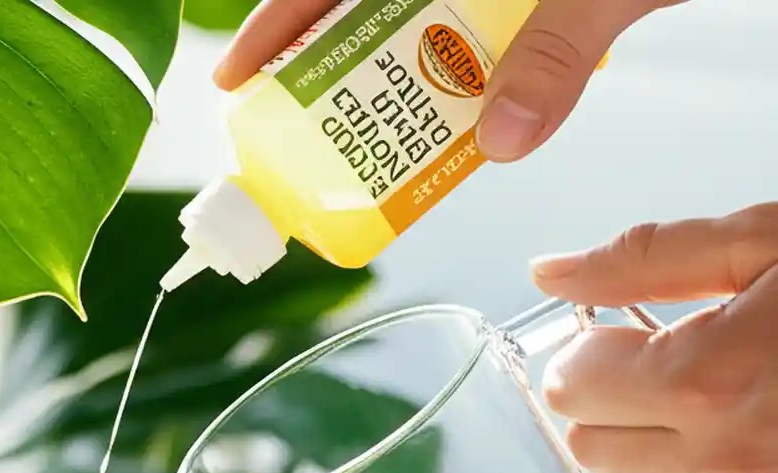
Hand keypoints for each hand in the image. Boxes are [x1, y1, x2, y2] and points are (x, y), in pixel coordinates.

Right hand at [213, 0, 679, 161]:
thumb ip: (557, 49)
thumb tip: (506, 139)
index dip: (271, 24)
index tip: (234, 79)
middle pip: (352, 7)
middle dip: (319, 65)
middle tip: (294, 129)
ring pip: (403, 22)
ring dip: (388, 78)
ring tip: (370, 134)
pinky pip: (461, 29)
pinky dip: (454, 69)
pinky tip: (458, 105)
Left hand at [534, 204, 777, 472]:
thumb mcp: (771, 241)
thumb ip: (647, 259)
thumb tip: (555, 270)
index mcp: (708, 377)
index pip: (572, 386)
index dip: (589, 351)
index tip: (618, 334)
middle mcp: (728, 461)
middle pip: (593, 449)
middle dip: (608, 403)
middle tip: (658, 365)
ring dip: (645, 463)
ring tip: (700, 414)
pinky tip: (730, 466)